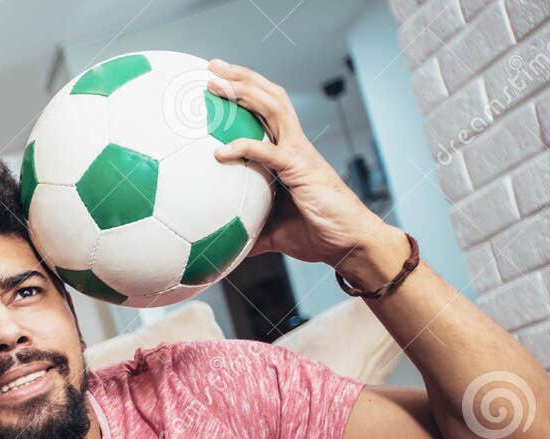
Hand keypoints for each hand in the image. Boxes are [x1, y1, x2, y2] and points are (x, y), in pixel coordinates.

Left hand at [207, 59, 402, 276]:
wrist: (348, 243)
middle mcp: (294, 144)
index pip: (264, 112)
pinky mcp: (301, 168)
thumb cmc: (316, 234)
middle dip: (241, 77)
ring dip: (243, 91)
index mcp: (287, 151)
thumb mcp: (273, 233)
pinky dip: (243, 147)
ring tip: (215, 81)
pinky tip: (218, 153)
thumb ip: (248, 234)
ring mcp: (299, 152)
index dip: (245, 93)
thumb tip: (222, 250)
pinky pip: (269, 152)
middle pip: (268, 97)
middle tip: (211, 67)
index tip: (216, 84)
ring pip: (272, 108)